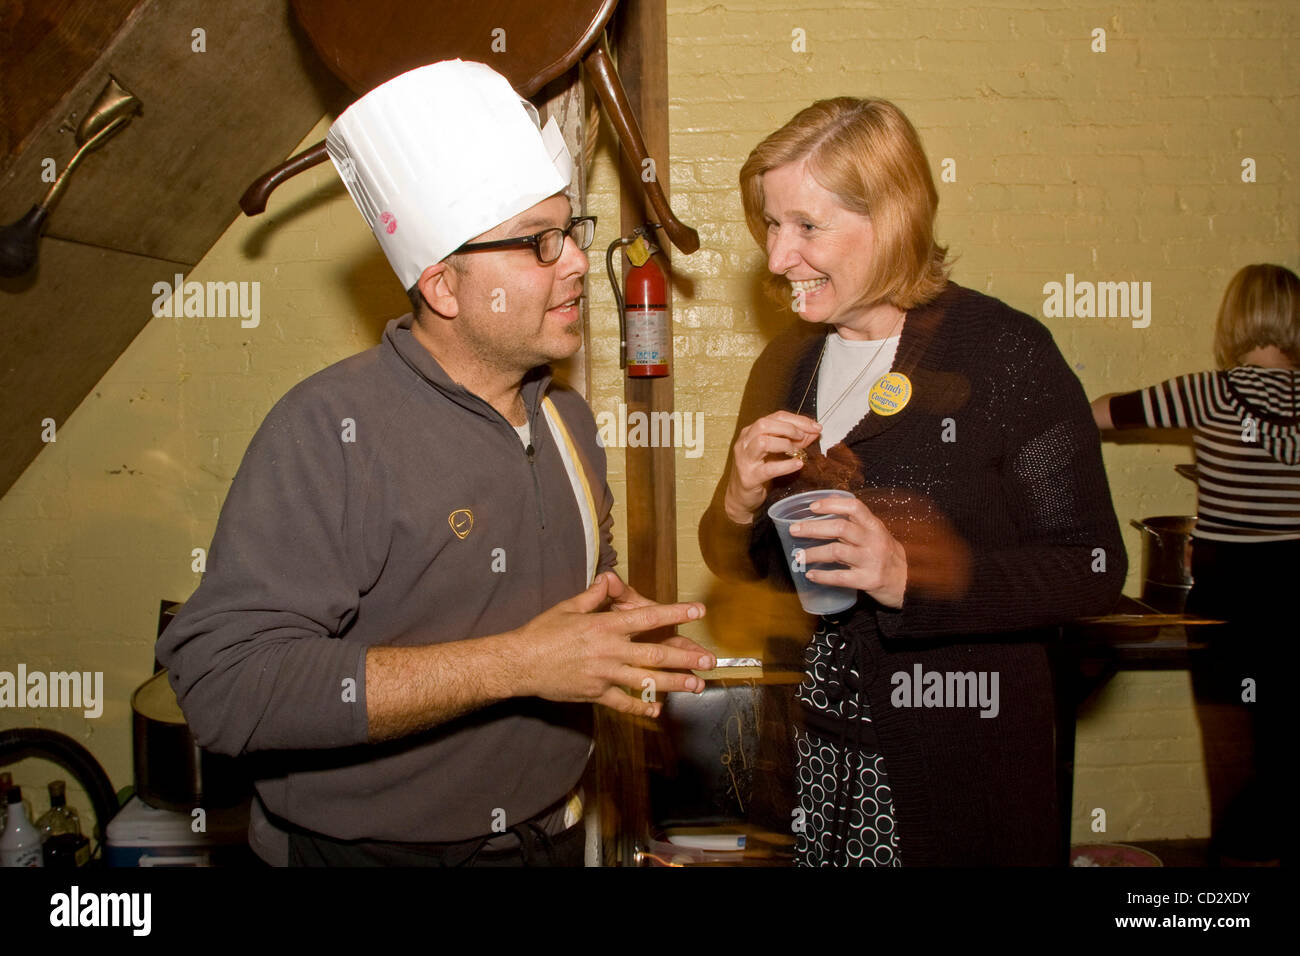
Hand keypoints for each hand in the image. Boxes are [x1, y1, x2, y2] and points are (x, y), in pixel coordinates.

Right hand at [510, 572, 715, 716]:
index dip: (674, 614)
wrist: (519, 663)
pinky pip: (623, 703)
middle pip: (656, 654)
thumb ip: (594, 595)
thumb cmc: (542, 632)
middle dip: (686, 657)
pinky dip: (641, 706)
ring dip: (674, 683)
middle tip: (709, 660)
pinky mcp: (595, 694)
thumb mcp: (569, 607)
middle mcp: (610, 650)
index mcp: (605, 625)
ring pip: (646, 680)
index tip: (697, 611)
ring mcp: (604, 675)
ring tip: (696, 686)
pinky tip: (658, 709)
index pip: (647, 617)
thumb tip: (610, 578)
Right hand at [724, 411, 821, 523]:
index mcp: (751, 432)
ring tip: (797, 451)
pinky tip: (798, 464)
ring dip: (784, 444)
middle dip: (789, 428)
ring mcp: (745, 460)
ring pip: (762, 442)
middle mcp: (745, 442)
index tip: (815, 426)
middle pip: (765, 424)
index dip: (798, 420)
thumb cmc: (759, 472)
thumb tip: (815, 431)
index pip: (775, 417)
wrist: (741, 497)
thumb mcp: (777, 453)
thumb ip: (796, 441)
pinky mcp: (749, 477)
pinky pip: (768, 469)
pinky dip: (786, 465)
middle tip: (803, 436)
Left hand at [790, 495, 907, 608]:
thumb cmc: (886, 555)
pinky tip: (811, 575)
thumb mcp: (876, 534)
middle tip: (794, 530)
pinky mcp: (868, 580)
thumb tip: (826, 506)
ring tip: (798, 556)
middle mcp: (873, 540)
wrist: (907, 582)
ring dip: (814, 553)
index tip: (812, 507)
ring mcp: (871, 561)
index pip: (854, 507)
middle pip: (840, 528)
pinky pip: (840, 577)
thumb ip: (855, 523)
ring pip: (837, 552)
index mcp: (874, 526)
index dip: (831, 504)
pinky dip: (823, 576)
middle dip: (813, 528)